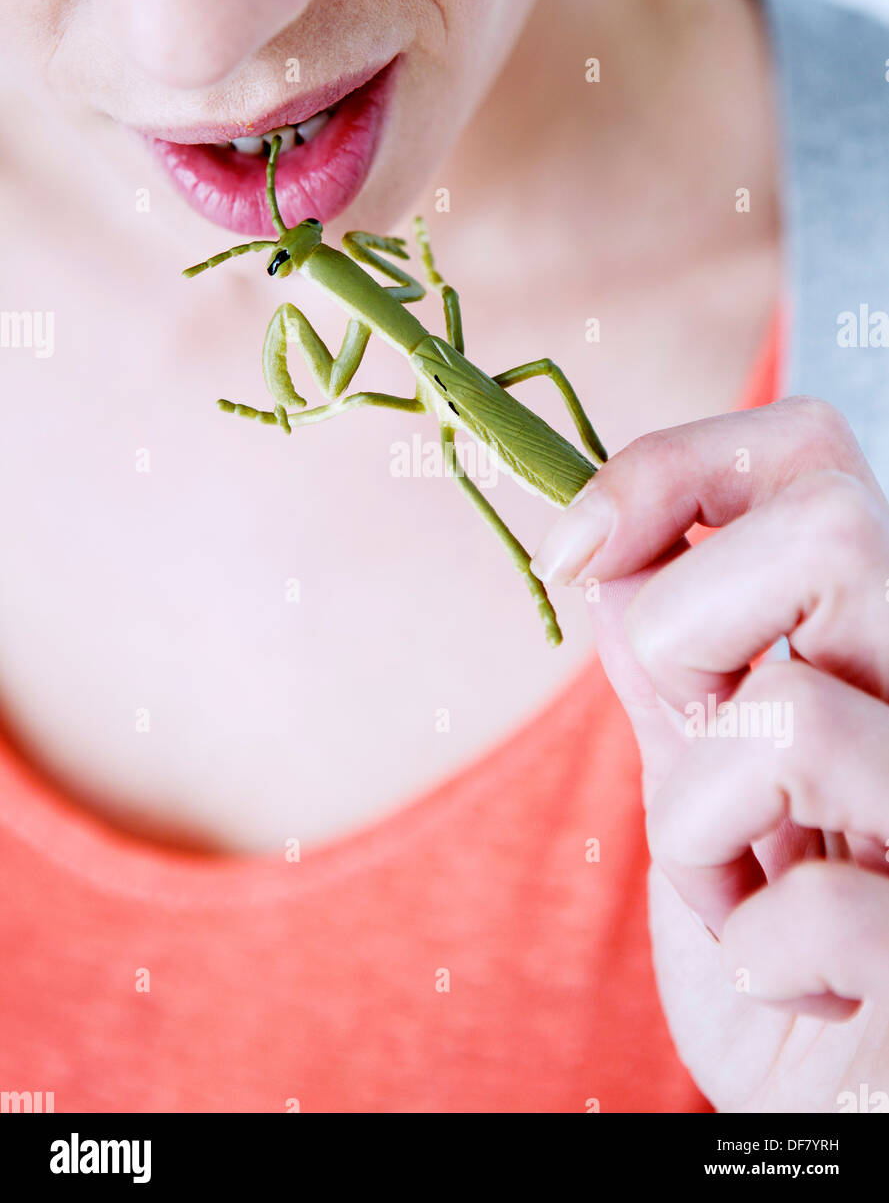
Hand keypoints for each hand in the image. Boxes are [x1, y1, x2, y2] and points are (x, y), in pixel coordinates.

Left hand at [533, 397, 888, 1112]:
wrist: (841, 1105)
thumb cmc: (786, 945)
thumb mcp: (712, 791)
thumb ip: (674, 676)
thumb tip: (609, 555)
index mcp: (887, 640)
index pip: (812, 452)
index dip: (673, 466)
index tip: (571, 547)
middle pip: (832, 528)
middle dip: (688, 627)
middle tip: (691, 727)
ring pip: (787, 714)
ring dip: (697, 826)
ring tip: (739, 887)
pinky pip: (817, 905)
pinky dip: (755, 950)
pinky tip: (800, 978)